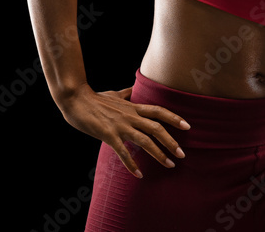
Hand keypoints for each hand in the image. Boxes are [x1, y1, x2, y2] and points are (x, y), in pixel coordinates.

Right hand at [58, 83, 189, 177]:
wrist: (76, 99)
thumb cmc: (95, 97)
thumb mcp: (115, 94)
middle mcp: (130, 116)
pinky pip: (123, 152)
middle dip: (171, 141)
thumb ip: (127, 94)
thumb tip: (133, 90)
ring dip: (158, 153)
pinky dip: (131, 164)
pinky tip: (138, 174)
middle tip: (182, 154)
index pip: (159, 111)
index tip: (187, 127)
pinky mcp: (108, 135)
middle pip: (157, 127)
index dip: (174, 118)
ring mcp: (120, 125)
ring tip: (169, 164)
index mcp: (133, 106)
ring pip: (145, 140)